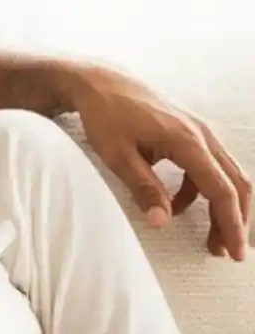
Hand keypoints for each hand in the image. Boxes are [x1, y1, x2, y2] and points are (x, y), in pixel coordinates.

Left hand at [70, 64, 250, 259]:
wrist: (98, 81)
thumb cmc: (105, 115)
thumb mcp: (117, 155)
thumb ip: (143, 188)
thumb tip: (162, 222)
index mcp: (188, 141)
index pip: (221, 190)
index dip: (230, 223)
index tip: (232, 252)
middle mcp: (202, 134)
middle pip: (234, 183)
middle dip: (234, 219)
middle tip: (226, 251)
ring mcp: (198, 130)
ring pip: (225, 175)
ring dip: (219, 207)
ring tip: (208, 238)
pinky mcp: (189, 131)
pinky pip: (206, 166)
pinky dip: (198, 190)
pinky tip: (175, 206)